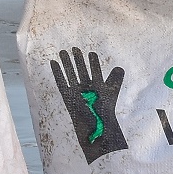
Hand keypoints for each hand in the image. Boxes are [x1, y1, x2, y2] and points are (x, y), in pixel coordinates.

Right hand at [51, 47, 127, 163]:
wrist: (96, 125)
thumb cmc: (105, 111)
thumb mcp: (111, 93)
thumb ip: (115, 80)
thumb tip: (119, 68)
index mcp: (97, 88)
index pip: (95, 71)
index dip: (93, 63)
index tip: (91, 53)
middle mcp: (86, 89)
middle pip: (81, 71)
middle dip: (78, 60)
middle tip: (74, 48)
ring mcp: (76, 92)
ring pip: (70, 74)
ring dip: (67, 63)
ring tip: (62, 51)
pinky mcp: (67, 96)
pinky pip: (61, 83)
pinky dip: (57, 73)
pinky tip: (53, 63)